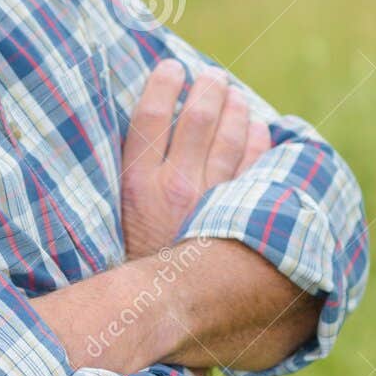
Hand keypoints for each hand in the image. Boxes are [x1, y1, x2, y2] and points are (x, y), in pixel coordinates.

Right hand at [121, 61, 270, 259]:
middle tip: (212, 76)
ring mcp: (211, 200)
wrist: (164, 307)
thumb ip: (132, 175)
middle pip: (197, 119)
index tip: (172, 67)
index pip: (152, 116)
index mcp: (138, 184)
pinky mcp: (238, 216)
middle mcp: (175, 186)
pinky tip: (257, 126)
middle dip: (208, 89)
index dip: (163, 84)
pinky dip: (258, 139)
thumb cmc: (136, 257)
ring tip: (233, 93)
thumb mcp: (117, 216)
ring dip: (235, 107)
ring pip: (230, 137)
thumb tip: (147, 127)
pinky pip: (256, 166)